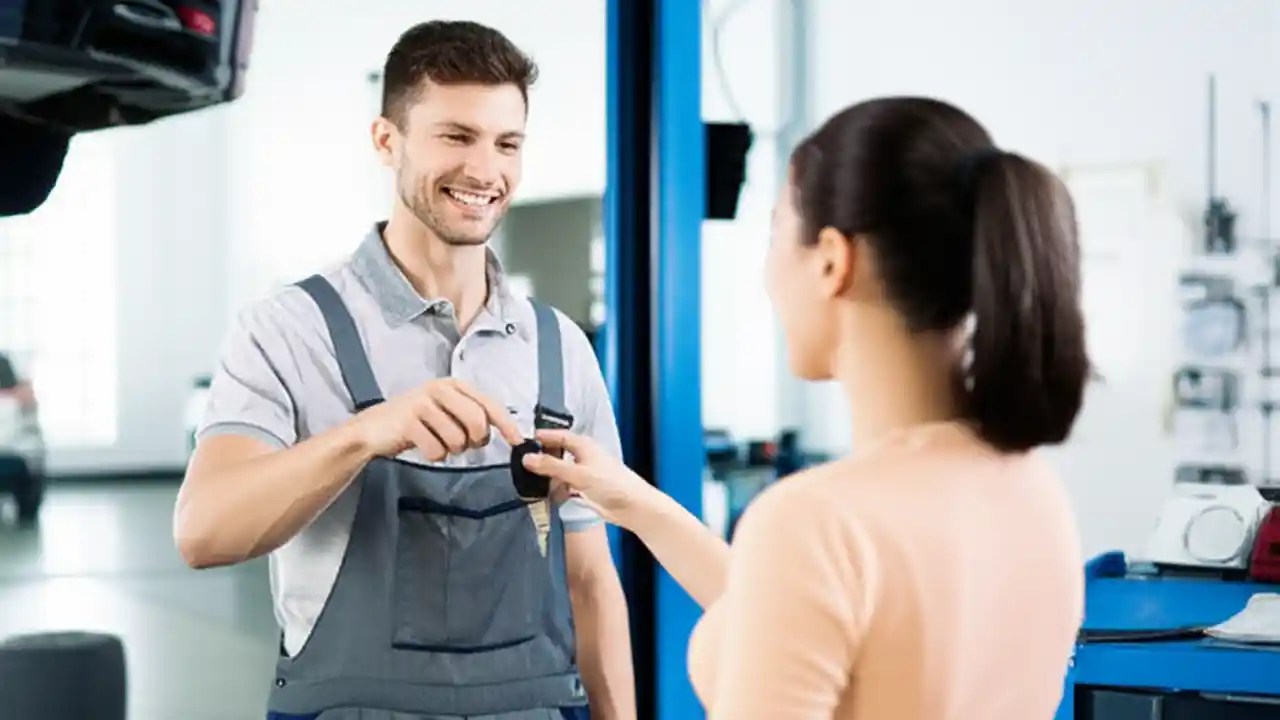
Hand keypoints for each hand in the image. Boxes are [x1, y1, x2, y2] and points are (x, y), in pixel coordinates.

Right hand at [349, 378, 523, 460]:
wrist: (374, 428)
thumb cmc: (417, 422)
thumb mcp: (447, 412)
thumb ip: (474, 416)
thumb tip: (508, 432)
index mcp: (454, 385)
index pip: (490, 405)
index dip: (507, 425)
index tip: (518, 442)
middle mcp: (440, 389)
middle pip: (477, 423)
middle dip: (475, 441)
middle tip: (463, 444)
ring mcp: (423, 403)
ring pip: (457, 440)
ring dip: (450, 449)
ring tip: (436, 441)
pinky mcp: (408, 422)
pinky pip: (436, 450)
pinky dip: (433, 455)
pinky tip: (422, 446)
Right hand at [521, 430, 658, 529]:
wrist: (631, 506)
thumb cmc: (612, 484)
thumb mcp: (577, 473)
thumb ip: (551, 466)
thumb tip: (528, 458)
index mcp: (584, 445)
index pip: (559, 436)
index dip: (543, 437)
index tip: (525, 441)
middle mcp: (583, 457)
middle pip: (558, 454)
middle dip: (543, 459)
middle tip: (524, 464)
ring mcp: (584, 473)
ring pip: (560, 472)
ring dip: (549, 477)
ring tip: (532, 482)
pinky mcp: (585, 489)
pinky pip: (565, 487)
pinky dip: (557, 490)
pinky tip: (549, 495)